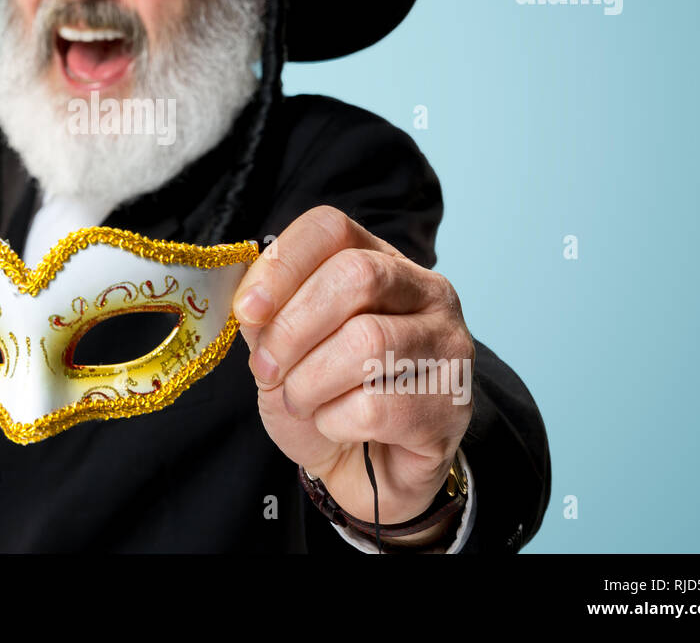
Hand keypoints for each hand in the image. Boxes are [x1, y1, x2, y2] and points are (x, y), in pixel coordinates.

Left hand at [232, 206, 474, 530]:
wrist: (368, 471)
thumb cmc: (327, 398)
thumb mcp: (285, 350)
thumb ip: (269, 318)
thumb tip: (252, 304)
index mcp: (379, 260)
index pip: (332, 228)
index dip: (282, 264)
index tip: (248, 310)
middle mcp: (426, 291)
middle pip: (355, 276)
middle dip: (293, 327)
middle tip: (266, 369)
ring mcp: (448, 345)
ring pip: (366, 342)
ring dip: (310, 381)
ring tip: (300, 401)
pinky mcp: (451, 405)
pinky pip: (377, 406)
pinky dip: (336, 422)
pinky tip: (337, 426)